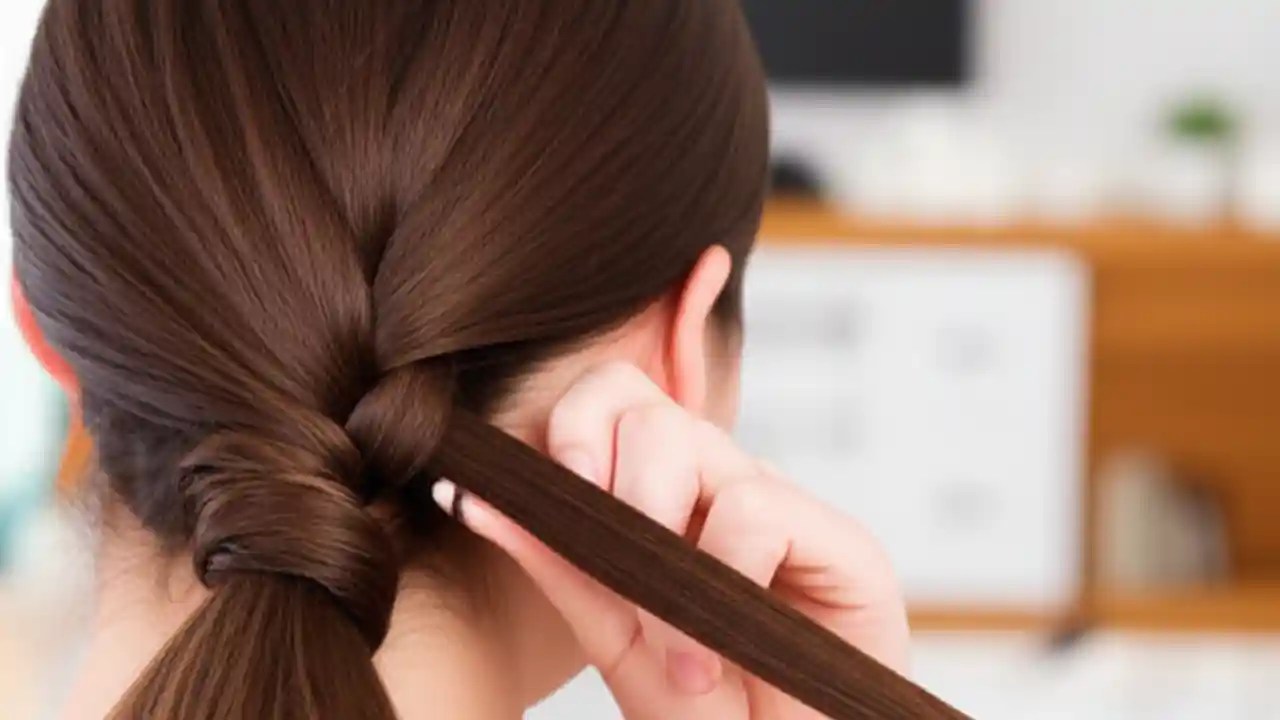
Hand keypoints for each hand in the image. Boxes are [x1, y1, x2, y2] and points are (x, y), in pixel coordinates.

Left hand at [435, 363, 909, 718]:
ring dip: (661, 555)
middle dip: (610, 491)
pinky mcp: (844, 541)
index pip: (615, 397)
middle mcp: (725, 487)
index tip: (552, 495)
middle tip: (614, 576)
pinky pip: (754, 510)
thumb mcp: (613, 635)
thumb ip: (557, 561)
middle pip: (647, 411)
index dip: (576, 426)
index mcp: (672, 496)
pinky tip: (716, 653)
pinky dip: (721, 581)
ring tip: (674, 653)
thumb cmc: (707, 710)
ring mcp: (783, 507)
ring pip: (695, 447)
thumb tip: (470, 494)